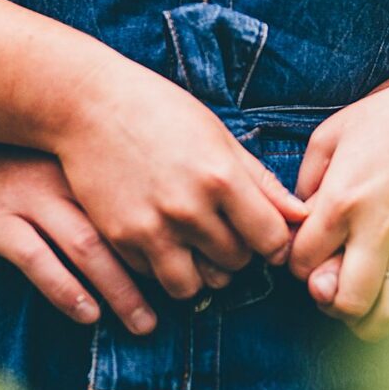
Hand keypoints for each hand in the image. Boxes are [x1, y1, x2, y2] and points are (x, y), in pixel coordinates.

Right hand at [0, 137, 164, 333]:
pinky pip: (37, 259)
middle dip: (152, 275)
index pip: (139, 204)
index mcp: (89, 165)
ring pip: (85, 247)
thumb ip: (108, 181)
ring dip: (118, 290)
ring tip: (143, 322)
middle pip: (119, 230)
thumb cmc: (22, 159)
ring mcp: (29, 201)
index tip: (196, 269)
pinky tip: (87, 314)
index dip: (169, 239)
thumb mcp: (70, 157)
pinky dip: (65, 288)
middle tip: (183, 305)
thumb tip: (163, 220)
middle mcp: (64, 181)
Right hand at [49, 44, 306, 302]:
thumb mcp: (218, 135)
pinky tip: (164, 239)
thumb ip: (260, 181)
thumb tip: (300, 215)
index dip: (275, 242)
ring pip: (195, 285)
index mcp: (221, 178)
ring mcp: (152, 228)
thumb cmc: (160, 111)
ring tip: (197, 246)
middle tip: (227, 232)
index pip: (271, 239)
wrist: (88, 104)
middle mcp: (189, 209)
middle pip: (236, 263)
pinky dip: (165, 267)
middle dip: (239, 253)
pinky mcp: (120, 238)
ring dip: (203, 272)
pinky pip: (155, 277)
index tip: (265, 235)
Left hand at [287, 68, 388, 340]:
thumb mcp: (334, 132)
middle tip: (336, 292)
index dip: (300, 266)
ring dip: (376, 322)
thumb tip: (300, 212)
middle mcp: (377, 231)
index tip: (310, 256)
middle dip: (334, 307)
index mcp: (342, 202)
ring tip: (370, 310)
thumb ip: (307, 176)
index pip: (303, 263)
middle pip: (346, 301)